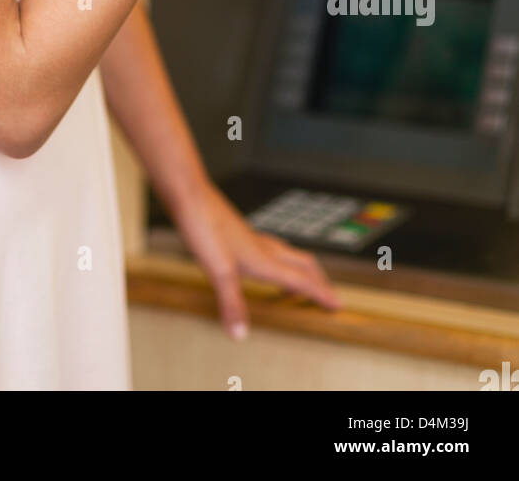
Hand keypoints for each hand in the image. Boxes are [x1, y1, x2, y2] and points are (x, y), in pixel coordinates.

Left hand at [173, 181, 341, 338]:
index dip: (321, 294)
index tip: (339, 305)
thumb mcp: (218, 271)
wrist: (190, 195)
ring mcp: (252, 238)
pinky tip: (263, 264)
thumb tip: (241, 335)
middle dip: (318, 281)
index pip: (302, 280)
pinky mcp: (240, 233)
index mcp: (265, 260)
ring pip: (288, 255)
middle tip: (327, 296)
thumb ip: (232, 304)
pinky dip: (279, 262)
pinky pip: (270, 249)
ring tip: (300, 285)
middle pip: (303, 263)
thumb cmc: (204, 227)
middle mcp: (264, 248)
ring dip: (300, 270)